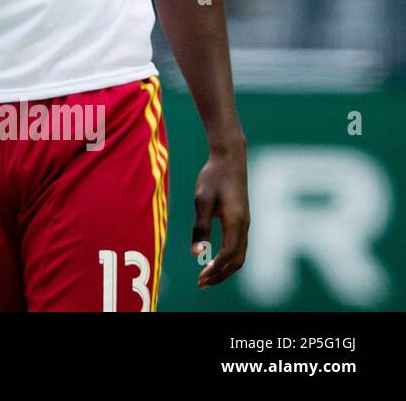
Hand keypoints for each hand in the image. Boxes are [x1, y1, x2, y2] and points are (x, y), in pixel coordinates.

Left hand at [191, 143, 248, 287]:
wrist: (230, 158)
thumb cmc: (213, 176)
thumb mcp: (202, 200)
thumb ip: (200, 227)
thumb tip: (196, 253)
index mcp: (236, 221)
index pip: (228, 255)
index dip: (215, 270)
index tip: (200, 279)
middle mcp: (245, 226)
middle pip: (237, 260)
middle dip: (220, 275)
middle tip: (202, 284)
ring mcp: (246, 223)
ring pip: (240, 255)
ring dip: (225, 269)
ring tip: (207, 277)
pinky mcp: (243, 220)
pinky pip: (240, 247)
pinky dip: (229, 259)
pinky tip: (216, 261)